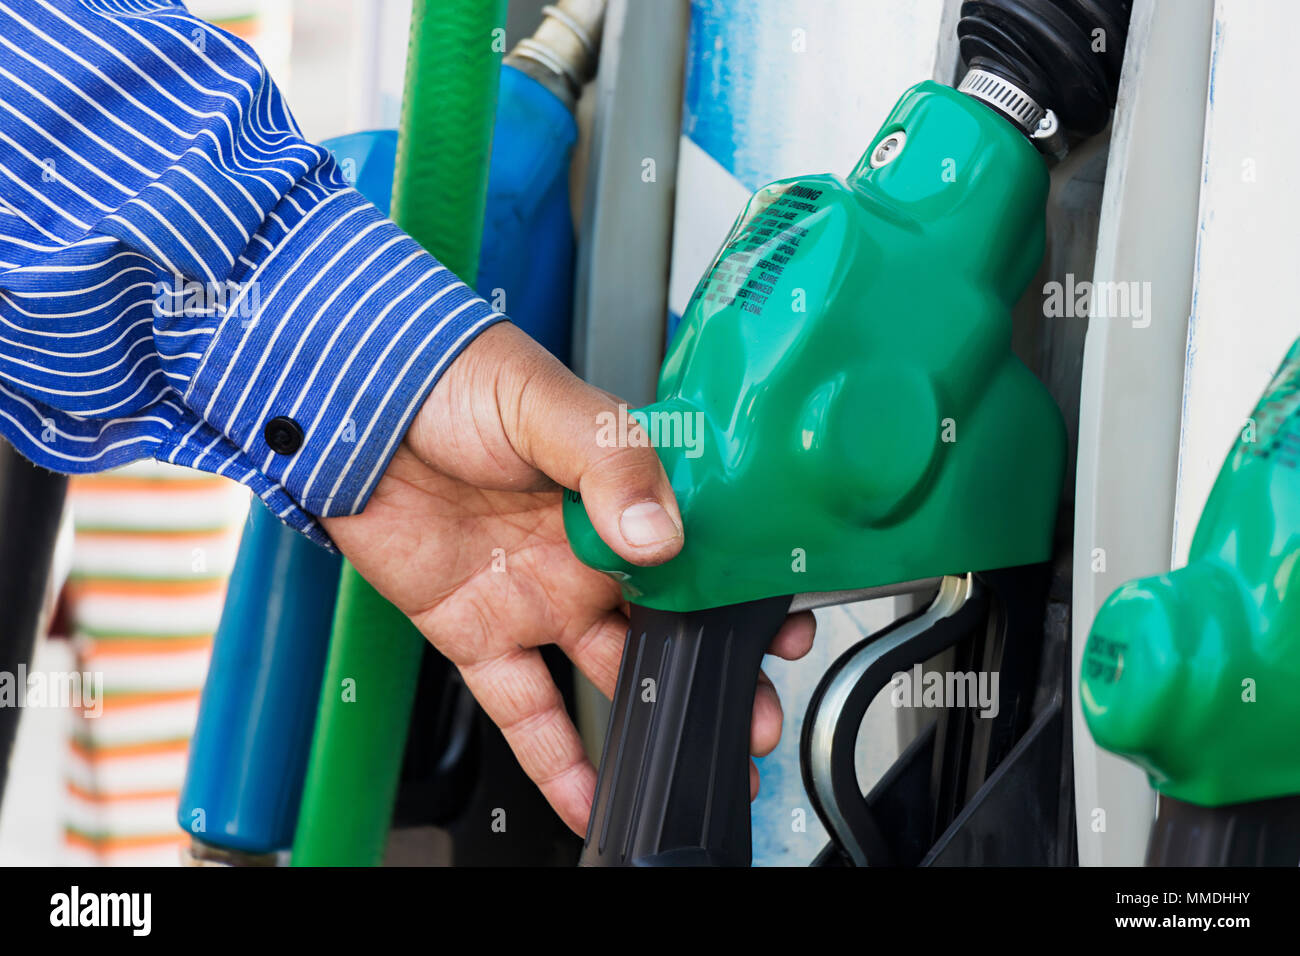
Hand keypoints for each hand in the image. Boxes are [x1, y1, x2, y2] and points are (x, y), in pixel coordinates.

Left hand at [321, 322, 815, 834]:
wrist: (348, 408)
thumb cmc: (449, 379)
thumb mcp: (542, 402)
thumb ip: (608, 462)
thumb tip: (656, 535)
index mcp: (617, 489)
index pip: (701, 548)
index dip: (746, 590)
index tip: (786, 624)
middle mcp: (586, 549)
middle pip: (671, 622)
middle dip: (721, 669)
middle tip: (758, 712)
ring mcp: (537, 595)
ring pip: (613, 673)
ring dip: (660, 717)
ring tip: (708, 758)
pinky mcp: (479, 632)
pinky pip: (526, 708)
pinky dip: (558, 759)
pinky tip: (593, 796)